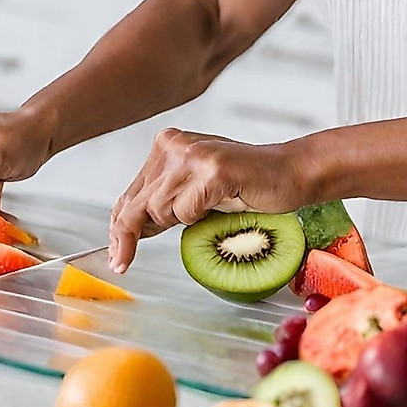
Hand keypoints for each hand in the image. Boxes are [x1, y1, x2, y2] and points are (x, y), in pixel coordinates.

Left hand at [108, 127, 307, 272]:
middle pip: (137, 204)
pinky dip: (200, 218)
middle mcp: (175, 144)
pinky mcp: (212, 168)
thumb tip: (129, 230)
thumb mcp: (195, 192)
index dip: (119, 228)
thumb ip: (165, 203)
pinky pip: (186, 211)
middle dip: (130, 237)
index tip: (116, 254)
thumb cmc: (246, 185)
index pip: (131, 193)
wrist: (290, 173)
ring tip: (209, 209)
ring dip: (182, 222)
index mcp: (167, 145)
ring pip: (160, 210)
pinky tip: (221, 203)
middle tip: (123, 262)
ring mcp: (193, 154)